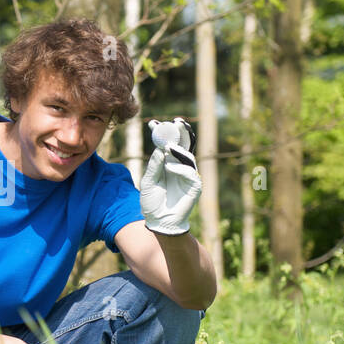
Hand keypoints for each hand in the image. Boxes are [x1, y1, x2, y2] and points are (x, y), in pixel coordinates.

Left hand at [141, 118, 201, 234]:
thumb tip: (160, 149)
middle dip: (181, 132)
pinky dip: (179, 169)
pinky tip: (169, 168)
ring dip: (179, 150)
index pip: (167, 144)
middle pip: (184, 145)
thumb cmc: (152, 202)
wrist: (158, 222)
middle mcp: (180, 167)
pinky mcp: (194, 187)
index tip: (153, 123)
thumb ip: (154, 165)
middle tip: (175, 122)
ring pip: (188, 157)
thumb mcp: (149, 181)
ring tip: (168, 146)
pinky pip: (190, 173)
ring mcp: (189, 176)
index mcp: (168, 163)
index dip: (162, 133)